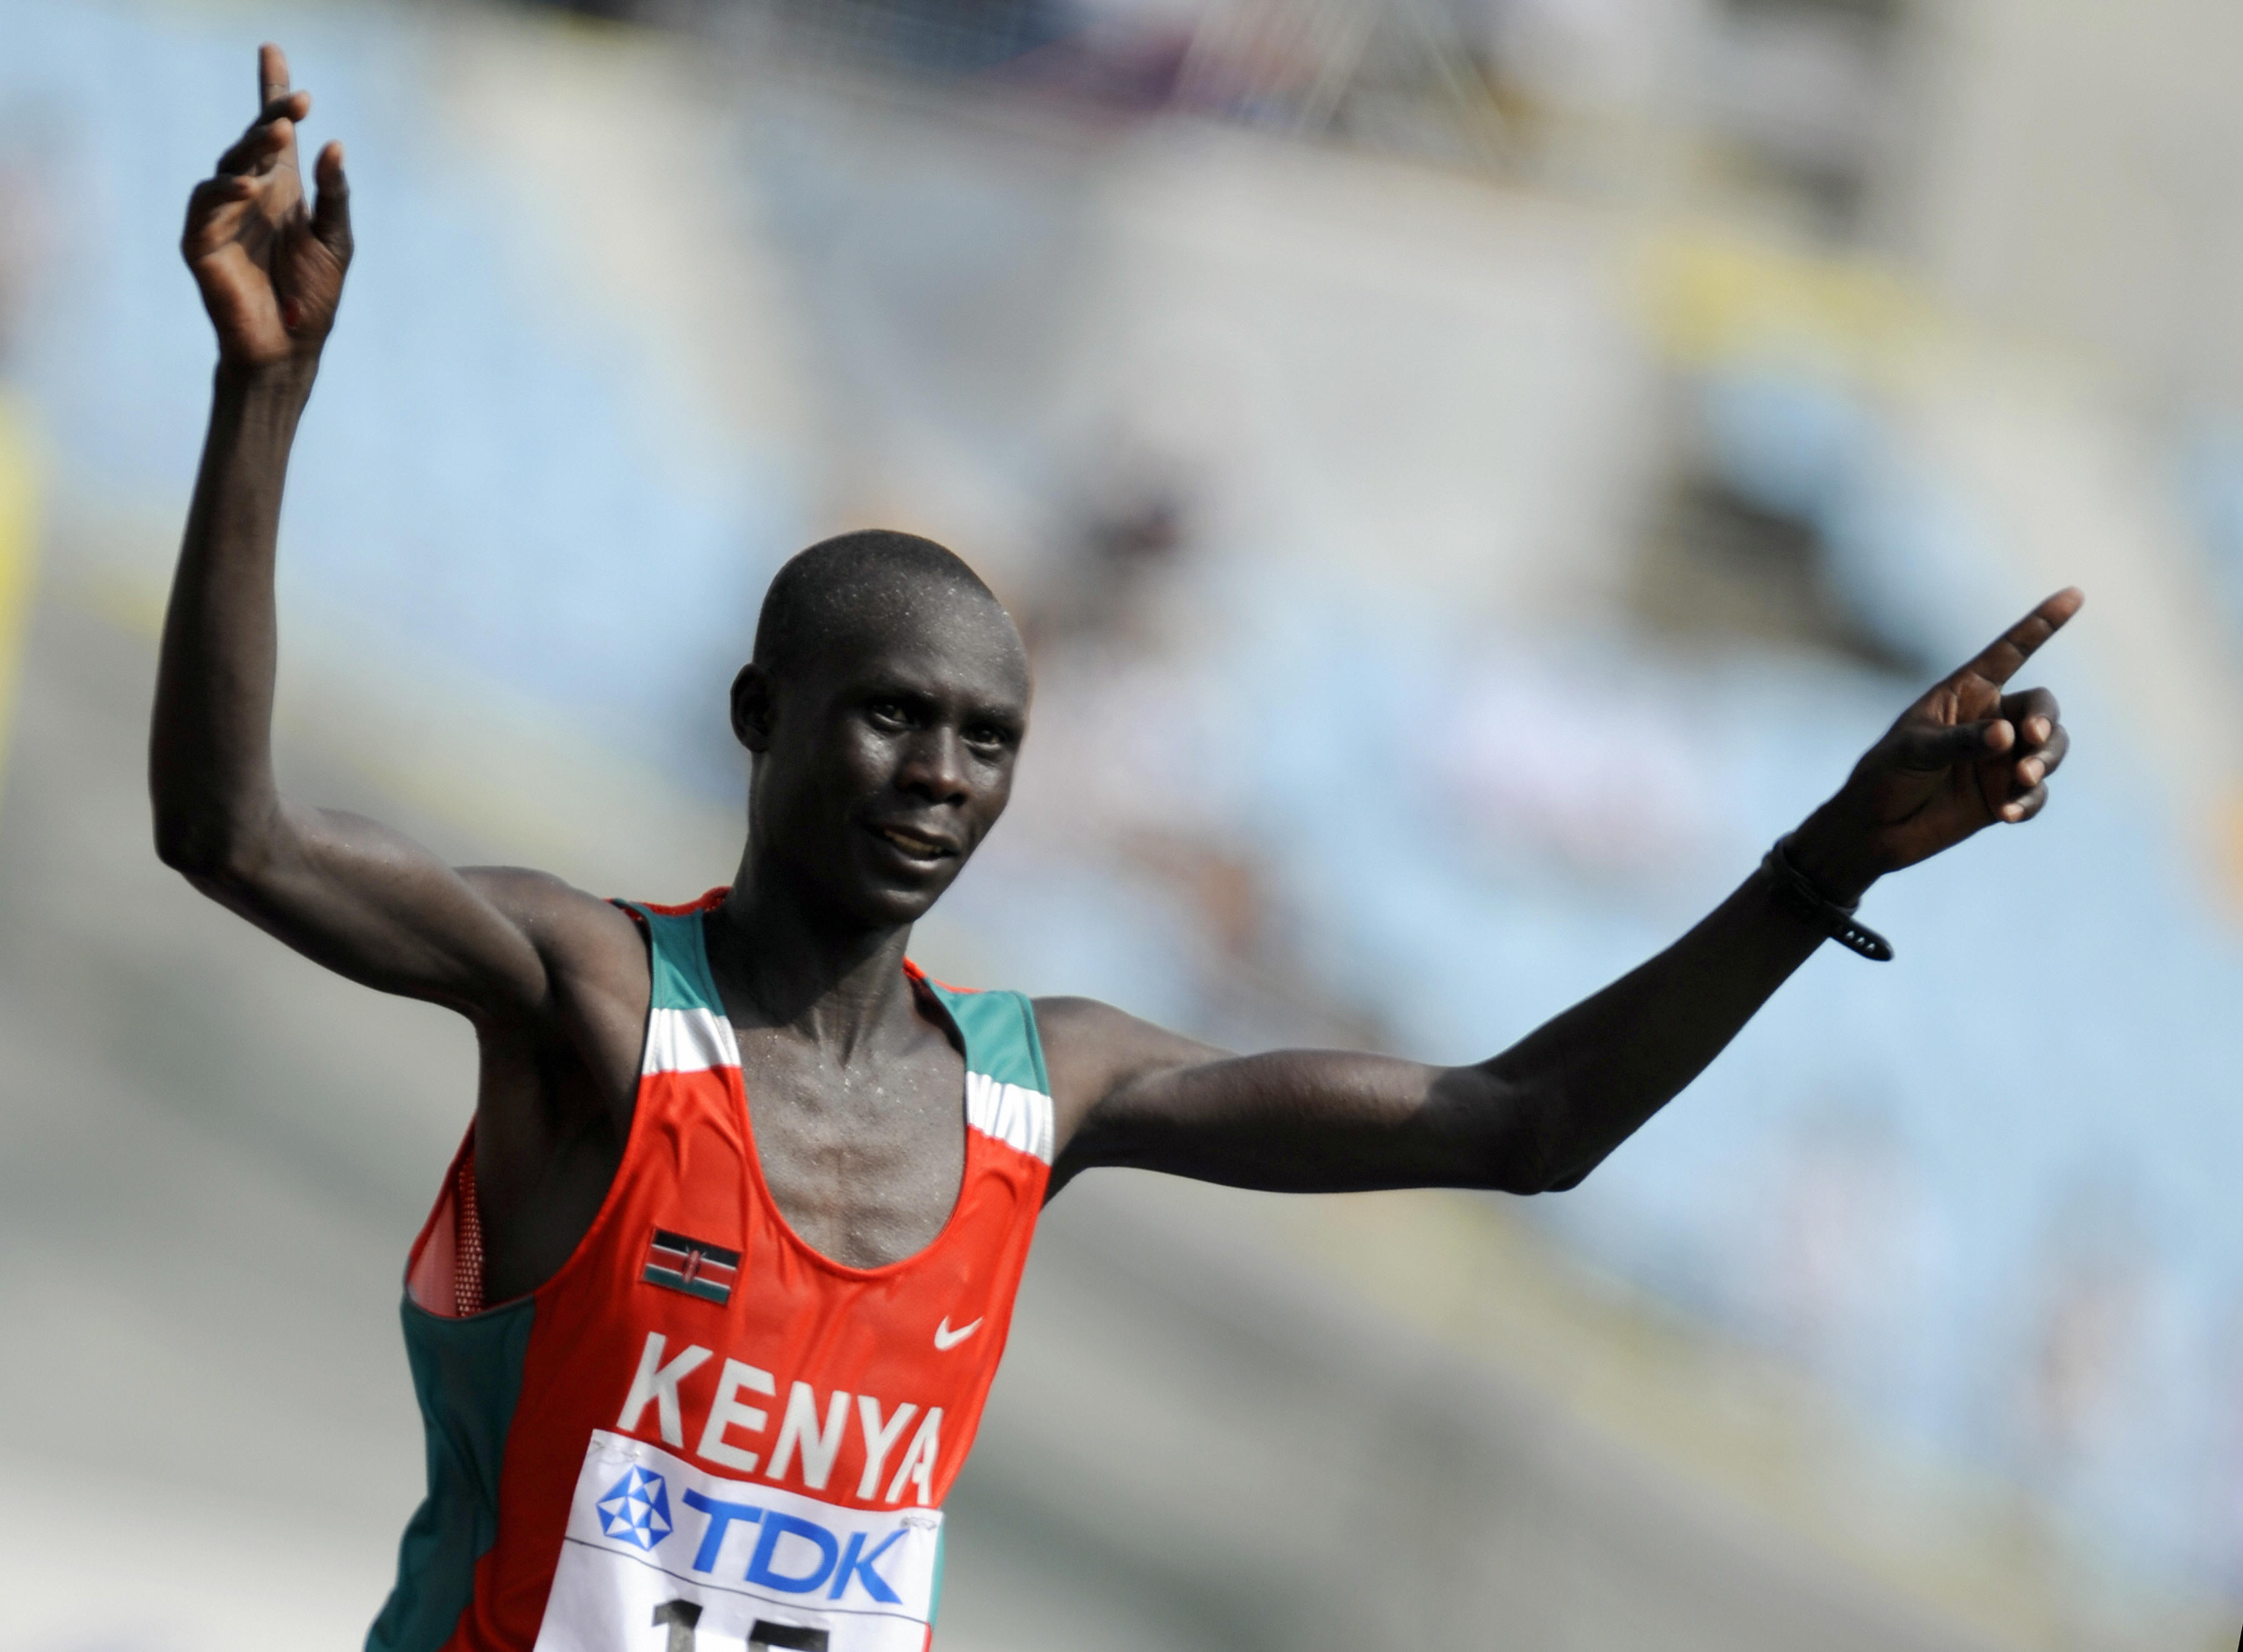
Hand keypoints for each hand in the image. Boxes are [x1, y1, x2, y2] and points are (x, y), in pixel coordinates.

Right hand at [181, 44, 350, 371]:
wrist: (289, 346)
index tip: (274, 50)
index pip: (273, 133)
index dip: (271, 93)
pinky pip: (207, 204)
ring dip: (252, 146)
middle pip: (252, 141)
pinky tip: (252, 184)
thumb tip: (335, 145)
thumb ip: (334, 196)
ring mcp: (222, 214)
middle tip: (296, 99)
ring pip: (229, 164)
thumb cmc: (313, 297)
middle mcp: (247, 195)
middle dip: (272, 116)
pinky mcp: (201, 239)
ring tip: (281, 129)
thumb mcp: (336, 241)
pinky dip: (227, 189)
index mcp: (280, 191)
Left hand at [1790, 588, 2082, 900]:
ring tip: (2022, 778)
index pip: (2010, 652)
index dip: (2041, 624)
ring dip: (2043, 761)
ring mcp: (2002, 758)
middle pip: (2042, 707)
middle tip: (2033, 736)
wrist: (1873, 829)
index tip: (2074, 594)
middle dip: (2045, 720)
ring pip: (2050, 748)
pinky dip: (2028, 801)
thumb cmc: (1886, 774)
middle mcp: (1991, 720)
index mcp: (1966, 693)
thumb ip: (1961, 741)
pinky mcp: (2005, 794)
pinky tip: (2008, 814)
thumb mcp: (1916, 750)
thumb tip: (2008, 735)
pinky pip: (2035, 793)